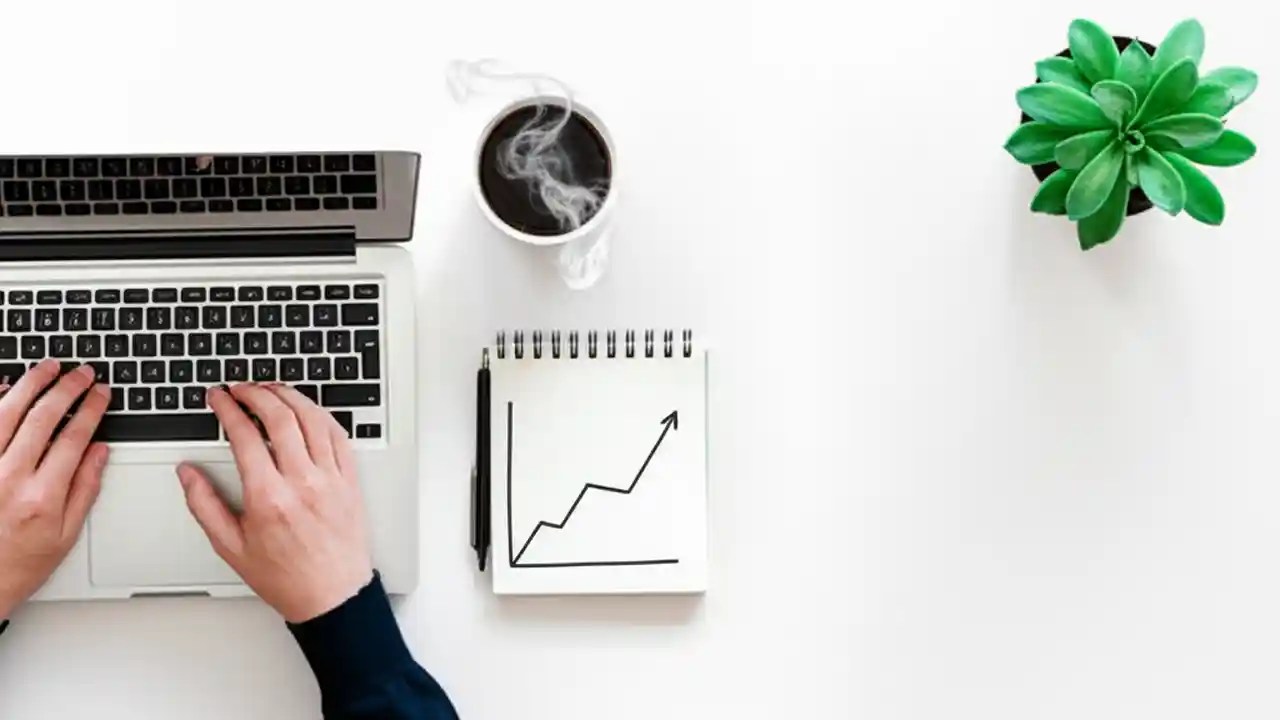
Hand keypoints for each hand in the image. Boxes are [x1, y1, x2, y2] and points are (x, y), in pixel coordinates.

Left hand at [0, 360, 109, 618]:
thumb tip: (99, 451)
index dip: (91, 409)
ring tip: (47, 368)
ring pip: (6, 414)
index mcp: (41, 496)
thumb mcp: (65, 535)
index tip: (101, 393)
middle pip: (41, 418)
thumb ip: (85, 489)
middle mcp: (8, 478)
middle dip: (66, 389)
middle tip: (80, 373)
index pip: (73, 437)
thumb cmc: (18, 565)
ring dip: (29, 385)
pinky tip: (6, 386)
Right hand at [177, 383, 372, 622]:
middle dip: (257, 393)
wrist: (332, 596)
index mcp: (269, 497)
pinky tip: (307, 410)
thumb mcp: (231, 547)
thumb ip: (204, 505)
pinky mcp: (351, 481)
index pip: (245, 436)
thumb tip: (187, 473)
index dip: (228, 409)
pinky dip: (321, 415)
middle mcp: (302, 483)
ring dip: (290, 397)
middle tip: (241, 388)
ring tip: (271, 389)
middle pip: (281, 418)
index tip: (218, 398)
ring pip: (313, 419)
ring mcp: (331, 479)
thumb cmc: (285, 577)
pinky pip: (338, 436)